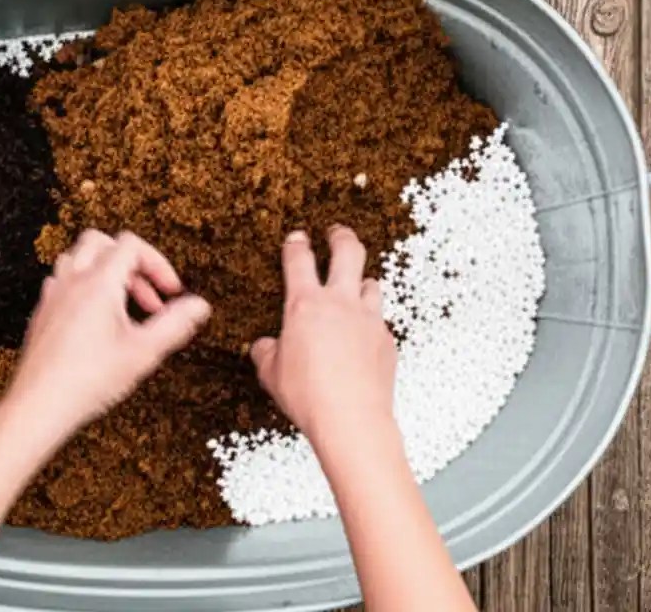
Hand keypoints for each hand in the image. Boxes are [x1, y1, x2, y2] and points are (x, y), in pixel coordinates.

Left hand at [1, 230, 211, 434]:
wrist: (40, 404)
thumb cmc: (86, 381)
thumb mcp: (143, 352)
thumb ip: (175, 324)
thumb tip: (199, 306)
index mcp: (98, 283)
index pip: (131, 245)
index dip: (158, 263)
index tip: (170, 291)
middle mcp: (72, 281)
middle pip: (102, 242)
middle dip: (131, 263)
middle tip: (147, 294)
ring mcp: (53, 296)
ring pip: (77, 258)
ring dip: (104, 272)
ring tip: (122, 303)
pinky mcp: (42, 313)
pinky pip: (62, 282)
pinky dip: (83, 288)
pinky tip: (94, 318)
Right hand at [250, 226, 397, 440]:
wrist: (351, 418)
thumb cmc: (309, 396)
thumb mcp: (271, 374)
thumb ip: (266, 353)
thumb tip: (263, 346)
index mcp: (305, 305)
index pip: (299, 259)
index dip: (296, 244)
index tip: (296, 238)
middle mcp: (340, 303)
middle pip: (347, 251)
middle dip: (341, 236)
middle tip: (336, 233)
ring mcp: (368, 318)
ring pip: (371, 283)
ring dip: (362, 282)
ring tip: (356, 286)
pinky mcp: (386, 339)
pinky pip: (380, 321)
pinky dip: (371, 323)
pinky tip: (363, 338)